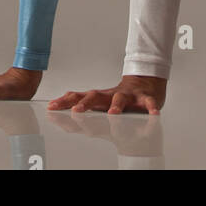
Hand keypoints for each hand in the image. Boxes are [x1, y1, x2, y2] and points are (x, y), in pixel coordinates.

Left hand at [47, 75, 165, 113]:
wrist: (144, 84)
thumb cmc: (119, 99)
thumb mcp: (101, 105)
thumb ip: (85, 112)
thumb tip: (63, 120)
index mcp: (99, 98)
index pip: (78, 98)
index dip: (65, 102)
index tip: (51, 107)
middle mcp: (110, 96)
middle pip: (95, 96)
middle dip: (84, 103)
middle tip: (75, 111)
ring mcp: (128, 96)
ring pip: (120, 99)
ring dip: (116, 105)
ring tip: (112, 114)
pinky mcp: (145, 98)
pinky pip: (148, 103)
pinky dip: (150, 107)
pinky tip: (153, 113)